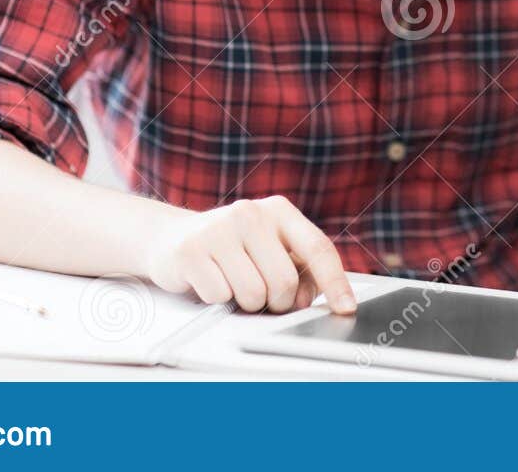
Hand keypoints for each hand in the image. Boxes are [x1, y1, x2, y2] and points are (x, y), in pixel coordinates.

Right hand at [142, 195, 355, 314]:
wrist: (171, 237)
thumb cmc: (230, 248)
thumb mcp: (269, 248)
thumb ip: (296, 268)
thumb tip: (307, 298)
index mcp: (279, 211)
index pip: (318, 248)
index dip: (335, 282)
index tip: (346, 308)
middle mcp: (251, 213)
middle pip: (285, 281)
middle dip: (277, 301)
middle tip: (262, 294)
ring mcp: (219, 229)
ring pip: (253, 294)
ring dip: (245, 302)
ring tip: (233, 283)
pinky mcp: (191, 250)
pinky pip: (220, 296)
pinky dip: (217, 299)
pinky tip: (209, 279)